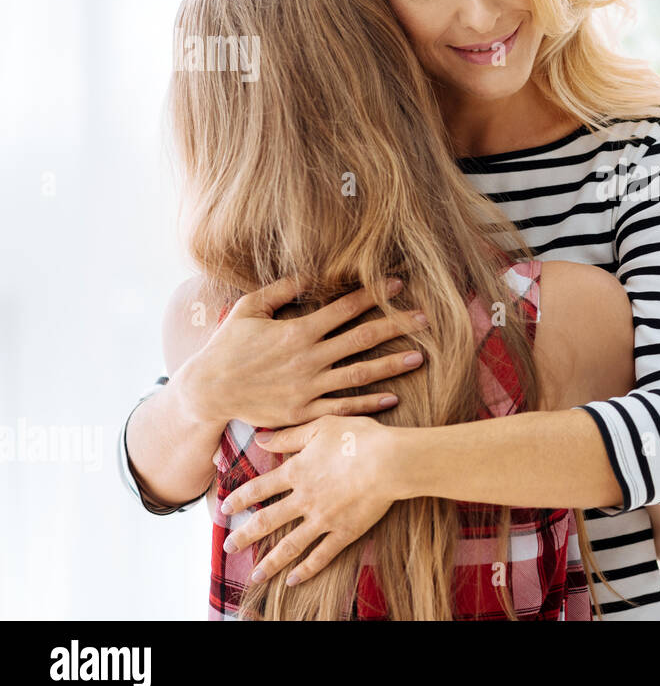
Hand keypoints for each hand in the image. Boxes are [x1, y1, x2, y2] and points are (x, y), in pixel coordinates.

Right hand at [176, 276, 429, 428]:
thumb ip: (280, 290)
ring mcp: (308, 387)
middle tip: (426, 318)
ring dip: (392, 365)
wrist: (207, 392)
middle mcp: (308, 358)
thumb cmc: (226, 347)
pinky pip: (342, 406)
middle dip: (396, 325)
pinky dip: (369, 403)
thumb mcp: (248, 309)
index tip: (398, 285)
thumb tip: (309, 273)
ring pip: (359, 374)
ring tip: (420, 356)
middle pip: (362, 338)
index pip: (345, 308)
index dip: (374, 295)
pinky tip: (393, 397)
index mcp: (298, 331)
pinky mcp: (303, 412)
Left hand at [219, 414, 397, 586]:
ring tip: (255, 576)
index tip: (224, 508)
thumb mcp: (322, 426)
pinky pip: (322, 555)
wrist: (391, 460)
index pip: (260, 488)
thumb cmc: (359, 438)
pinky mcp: (345, 531)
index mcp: (298, 471)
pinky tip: (294, 580)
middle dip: (245, 535)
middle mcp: (305, 499)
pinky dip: (307, 569)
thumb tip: (261, 439)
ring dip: (270, 562)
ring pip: (290, 545)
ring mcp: (324, 518)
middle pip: (268, 520)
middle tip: (228, 547)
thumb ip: (290, 435)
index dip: (240, 499)